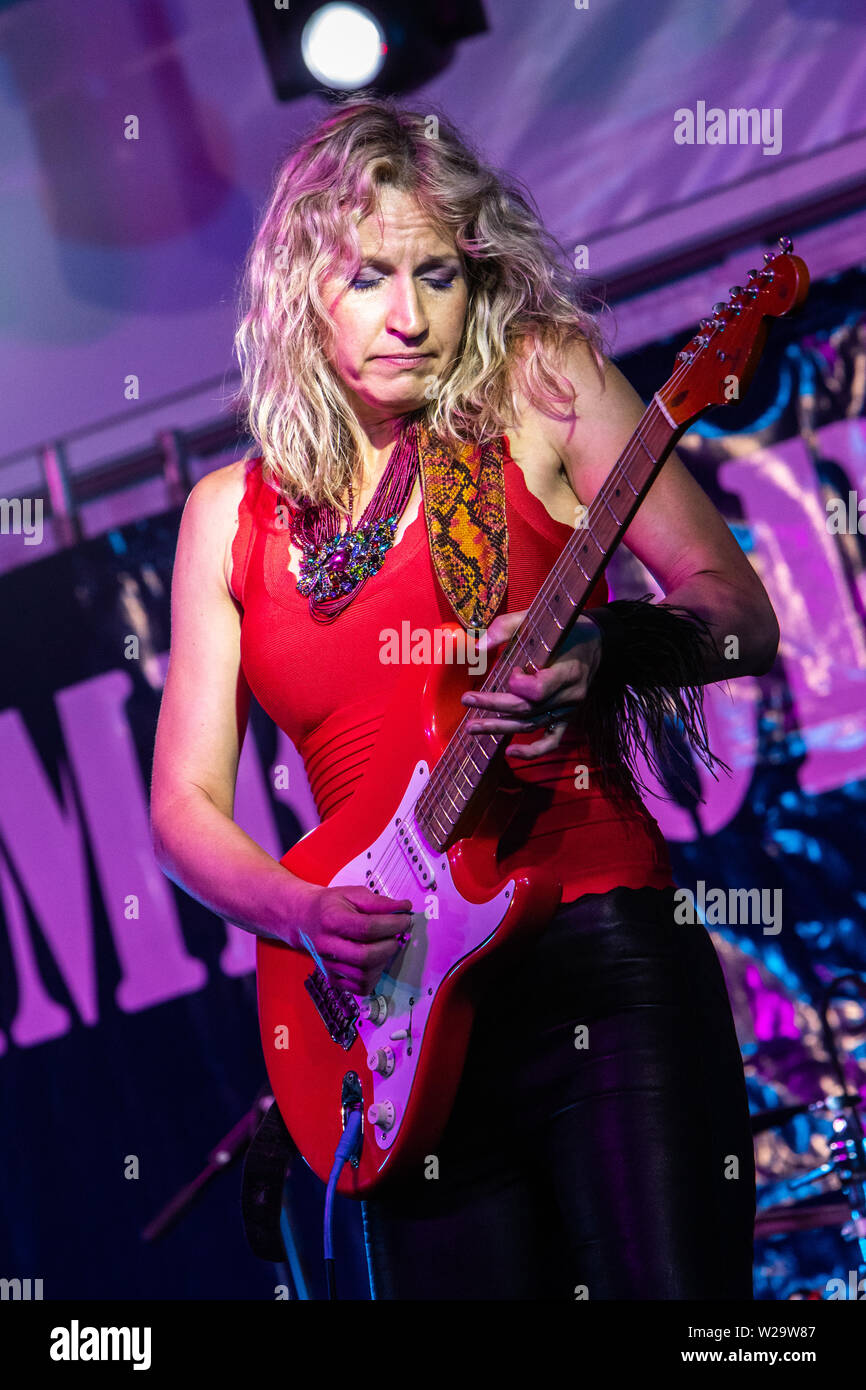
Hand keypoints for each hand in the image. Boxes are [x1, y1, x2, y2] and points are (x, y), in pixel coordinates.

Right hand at [290, 882, 413, 995]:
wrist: (305, 920)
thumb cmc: (331, 906)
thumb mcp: (353, 894)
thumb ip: (379, 902)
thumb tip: (404, 908)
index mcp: (331, 920)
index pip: (368, 928)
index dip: (393, 924)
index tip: (405, 919)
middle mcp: (327, 946)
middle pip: (366, 956)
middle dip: (389, 945)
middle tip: (395, 934)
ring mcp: (328, 965)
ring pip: (365, 975)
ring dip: (383, 961)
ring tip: (383, 945)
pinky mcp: (333, 978)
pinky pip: (360, 987)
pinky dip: (374, 976)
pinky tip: (374, 960)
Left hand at [460, 610, 602, 758]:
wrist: (597, 642)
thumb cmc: (566, 629)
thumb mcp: (538, 618)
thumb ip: (506, 627)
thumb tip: (478, 646)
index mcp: (568, 671)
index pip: (539, 690)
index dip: (518, 684)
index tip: (513, 670)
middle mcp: (570, 695)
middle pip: (527, 709)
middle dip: (493, 706)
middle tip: (466, 699)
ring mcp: (568, 710)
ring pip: (531, 726)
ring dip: (500, 728)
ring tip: (472, 727)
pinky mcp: (566, 718)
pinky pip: (551, 741)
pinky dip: (531, 752)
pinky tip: (510, 754)